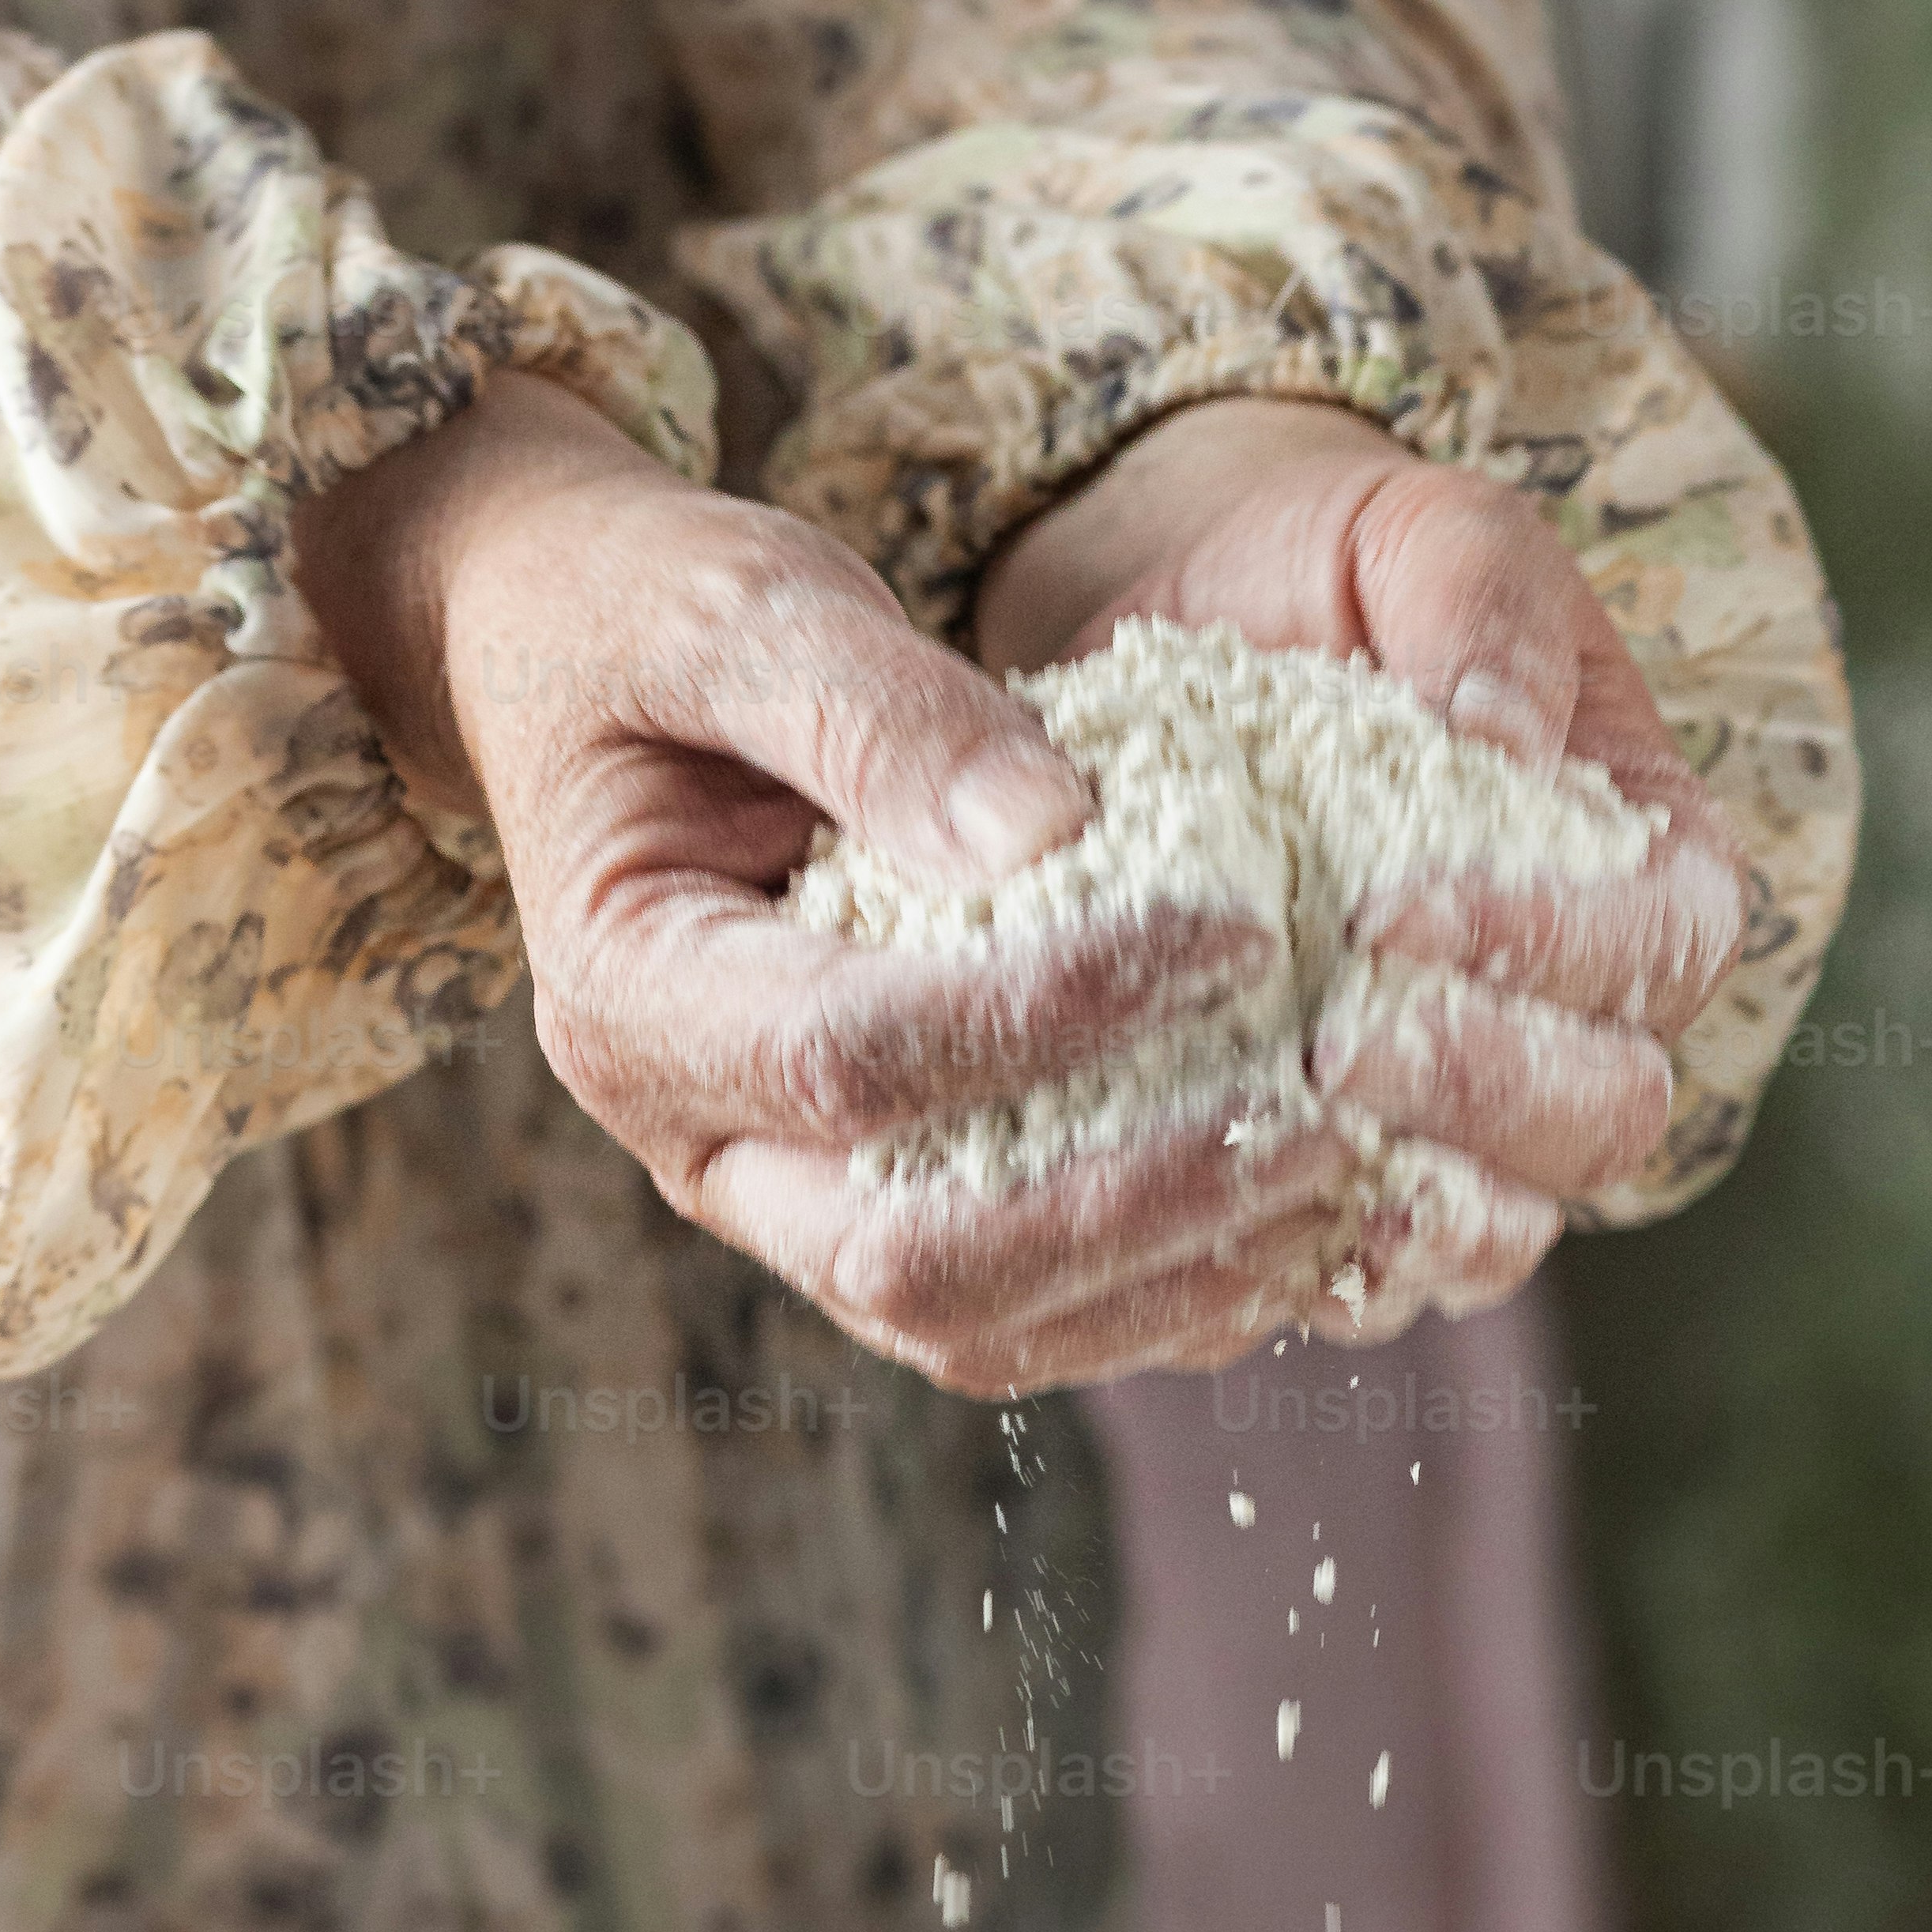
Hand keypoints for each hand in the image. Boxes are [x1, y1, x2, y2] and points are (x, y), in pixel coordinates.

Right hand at [289, 379, 1378, 1392]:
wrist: (584, 676)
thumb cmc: (655, 622)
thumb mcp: (740, 604)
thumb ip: (876, 708)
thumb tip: (1051, 833)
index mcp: (632, 1000)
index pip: (854, 1056)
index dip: (1055, 1011)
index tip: (1241, 930)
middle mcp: (693, 1146)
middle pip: (911, 1257)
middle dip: (1133, 1203)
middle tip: (1325, 1113)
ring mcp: (781, 1208)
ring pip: (976, 1328)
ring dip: (1170, 1278)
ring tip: (1347, 1180)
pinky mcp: (874, 1215)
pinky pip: (1025, 1318)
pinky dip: (1167, 1294)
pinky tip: (1309, 1224)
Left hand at [973, 397, 1746, 1318]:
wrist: (1189, 623)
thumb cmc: (1332, 571)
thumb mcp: (1420, 534)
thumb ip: (1484, 604)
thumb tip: (1502, 729)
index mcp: (1651, 866)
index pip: (1668, 946)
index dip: (1552, 950)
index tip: (1392, 908)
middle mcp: (1588, 1014)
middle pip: (1607, 1115)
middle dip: (1478, 1092)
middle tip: (1328, 1041)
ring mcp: (1476, 1117)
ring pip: (1500, 1231)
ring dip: (1405, 1214)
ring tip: (1273, 1150)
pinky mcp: (1352, 1176)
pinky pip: (1358, 1277)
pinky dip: (1296, 1269)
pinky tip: (1207, 1225)